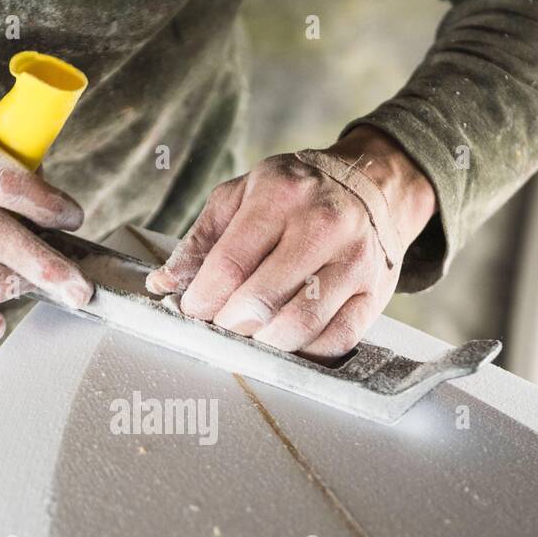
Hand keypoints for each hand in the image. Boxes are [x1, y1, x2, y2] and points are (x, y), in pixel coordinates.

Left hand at [146, 126, 436, 358]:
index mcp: (280, 195)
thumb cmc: (296, 195)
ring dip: (264, 343)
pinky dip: (305, 352)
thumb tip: (163, 284)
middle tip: (222, 326)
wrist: (373, 185)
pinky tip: (288, 340)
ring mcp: (354, 261)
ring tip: (252, 335)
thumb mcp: (240, 196)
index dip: (202, 299)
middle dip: (230, 324)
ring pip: (300, 326)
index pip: (229, 264)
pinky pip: (335, 341)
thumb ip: (200, 241)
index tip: (193, 310)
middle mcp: (322, 225)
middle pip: (261, 299)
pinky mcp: (375, 293)